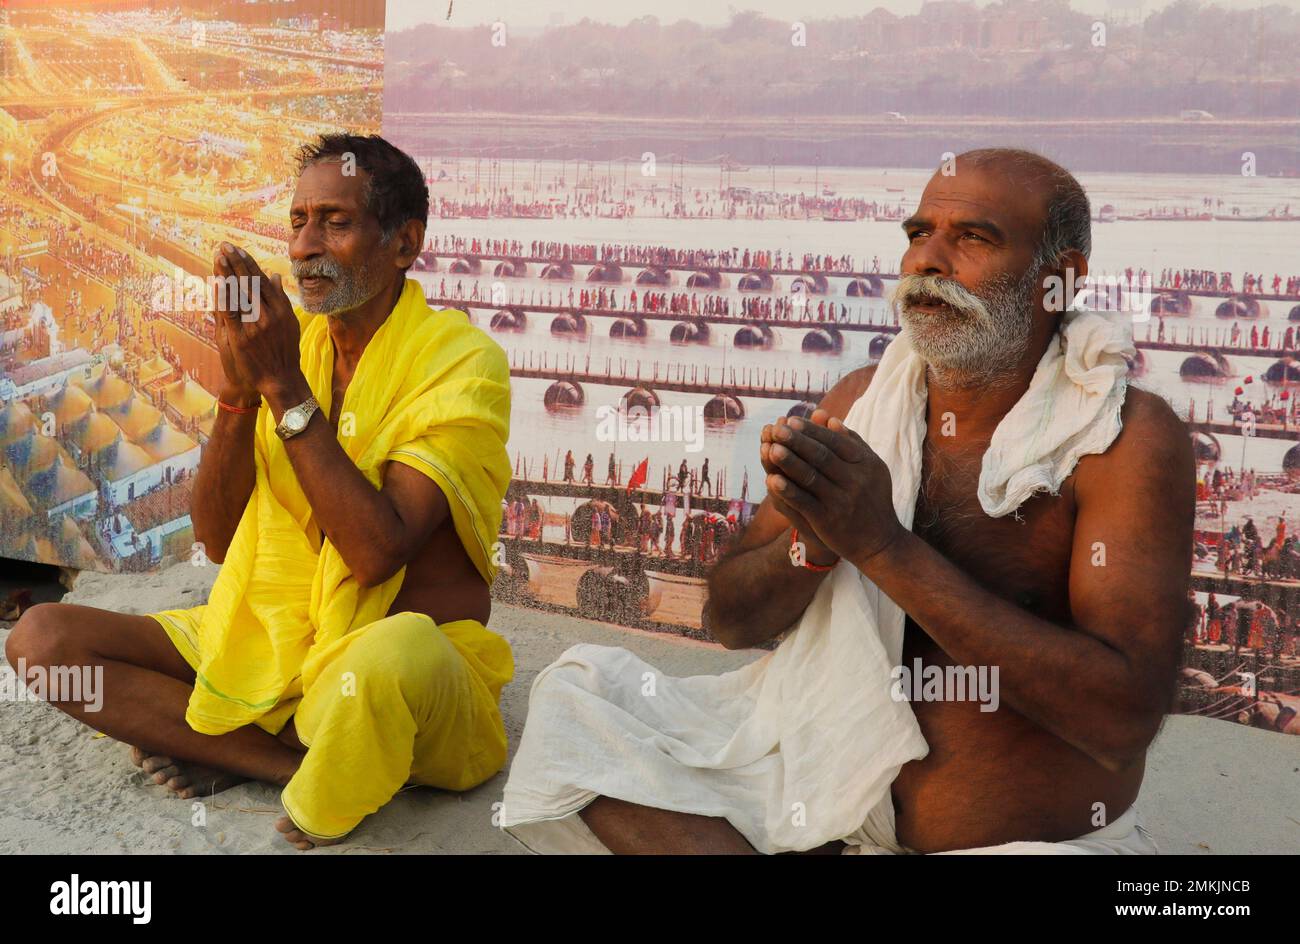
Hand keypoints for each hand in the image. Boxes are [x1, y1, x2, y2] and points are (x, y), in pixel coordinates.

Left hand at [212, 242, 302, 398]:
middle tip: (225, 246)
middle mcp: (269, 314)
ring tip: (219, 256)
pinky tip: (216, 282)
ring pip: (239, 294)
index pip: (262, 281)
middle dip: (236, 263)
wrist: (280, 379)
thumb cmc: (285, 352)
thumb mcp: (290, 323)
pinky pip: (229, 313)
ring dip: (227, 273)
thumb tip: (275, 276)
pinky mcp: (242, 337)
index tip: (239, 250)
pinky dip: (222, 296)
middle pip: (249, 283)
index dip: (249, 264)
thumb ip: (281, 299)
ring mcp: (255, 326)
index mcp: (281, 309)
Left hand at [763, 410, 904, 566]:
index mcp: (865, 464)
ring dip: (789, 462)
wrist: (878, 542)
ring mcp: (841, 501)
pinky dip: (788, 491)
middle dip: (797, 441)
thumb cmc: (872, 498)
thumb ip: (851, 442)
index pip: (835, 442)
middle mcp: (855, 481)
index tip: (791, 420)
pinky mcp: (827, 521)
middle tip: (777, 429)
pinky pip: (804, 502)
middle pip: (821, 457)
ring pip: (811, 478)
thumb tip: (828, 418)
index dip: (812, 431)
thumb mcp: (871, 467)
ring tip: (771, 448)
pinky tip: (772, 480)